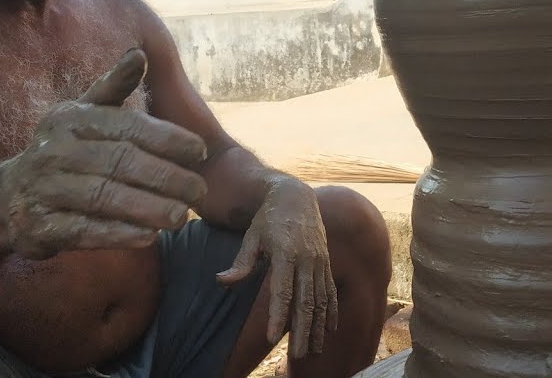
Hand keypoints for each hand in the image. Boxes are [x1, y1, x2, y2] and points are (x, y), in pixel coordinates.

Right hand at [0, 49, 208, 259]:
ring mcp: (45, 189)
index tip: (201, 151)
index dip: (168, 138)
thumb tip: (139, 54)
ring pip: (104, 198)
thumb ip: (114, 86)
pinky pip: (84, 230)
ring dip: (148, 208)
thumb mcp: (84, 114)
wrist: (8, 197)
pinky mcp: (40, 226)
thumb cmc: (64, 150)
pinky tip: (148, 237)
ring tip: (181, 217)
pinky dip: (118, 234)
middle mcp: (55, 150)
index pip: (127, 127)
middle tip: (198, 190)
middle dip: (165, 177)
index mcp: (72, 119)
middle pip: (120, 163)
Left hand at [217, 180, 337, 357]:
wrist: (296, 196)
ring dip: (317, 327)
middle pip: (305, 301)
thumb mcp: (252, 236)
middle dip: (301, 330)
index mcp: (285, 253)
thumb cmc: (269, 218)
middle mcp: (306, 259)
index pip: (282, 291)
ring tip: (313, 350)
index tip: (271, 338)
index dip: (276, 316)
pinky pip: (330, 290)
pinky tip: (329, 330)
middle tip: (297, 355)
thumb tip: (221, 281)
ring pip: (321, 300)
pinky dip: (331, 311)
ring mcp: (319, 261)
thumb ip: (241, 262)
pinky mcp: (326, 262)